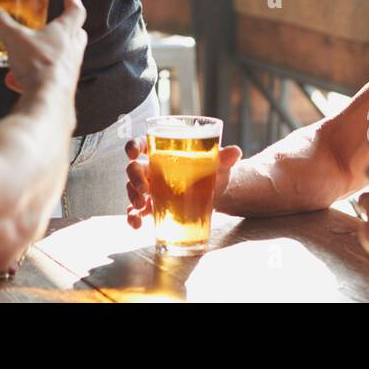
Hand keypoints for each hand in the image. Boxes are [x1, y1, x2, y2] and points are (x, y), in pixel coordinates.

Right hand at [0, 0, 86, 95]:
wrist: (47, 101)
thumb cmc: (38, 65)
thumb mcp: (13, 38)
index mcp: (65, 32)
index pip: (76, 12)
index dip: (73, 2)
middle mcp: (72, 50)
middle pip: (77, 34)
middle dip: (68, 28)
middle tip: (57, 24)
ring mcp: (69, 70)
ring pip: (64, 57)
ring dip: (49, 54)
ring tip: (29, 54)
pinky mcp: (62, 87)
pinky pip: (49, 79)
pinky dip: (35, 77)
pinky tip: (16, 81)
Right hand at [124, 136, 242, 227]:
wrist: (215, 193)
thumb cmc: (211, 170)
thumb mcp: (218, 163)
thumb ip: (224, 157)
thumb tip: (235, 152)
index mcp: (162, 152)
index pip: (142, 144)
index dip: (133, 146)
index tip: (133, 153)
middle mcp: (152, 168)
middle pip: (134, 169)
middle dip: (134, 178)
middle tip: (144, 189)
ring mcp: (150, 189)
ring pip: (132, 190)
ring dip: (132, 198)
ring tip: (141, 207)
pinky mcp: (152, 206)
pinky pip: (137, 211)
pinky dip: (133, 217)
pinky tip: (136, 224)